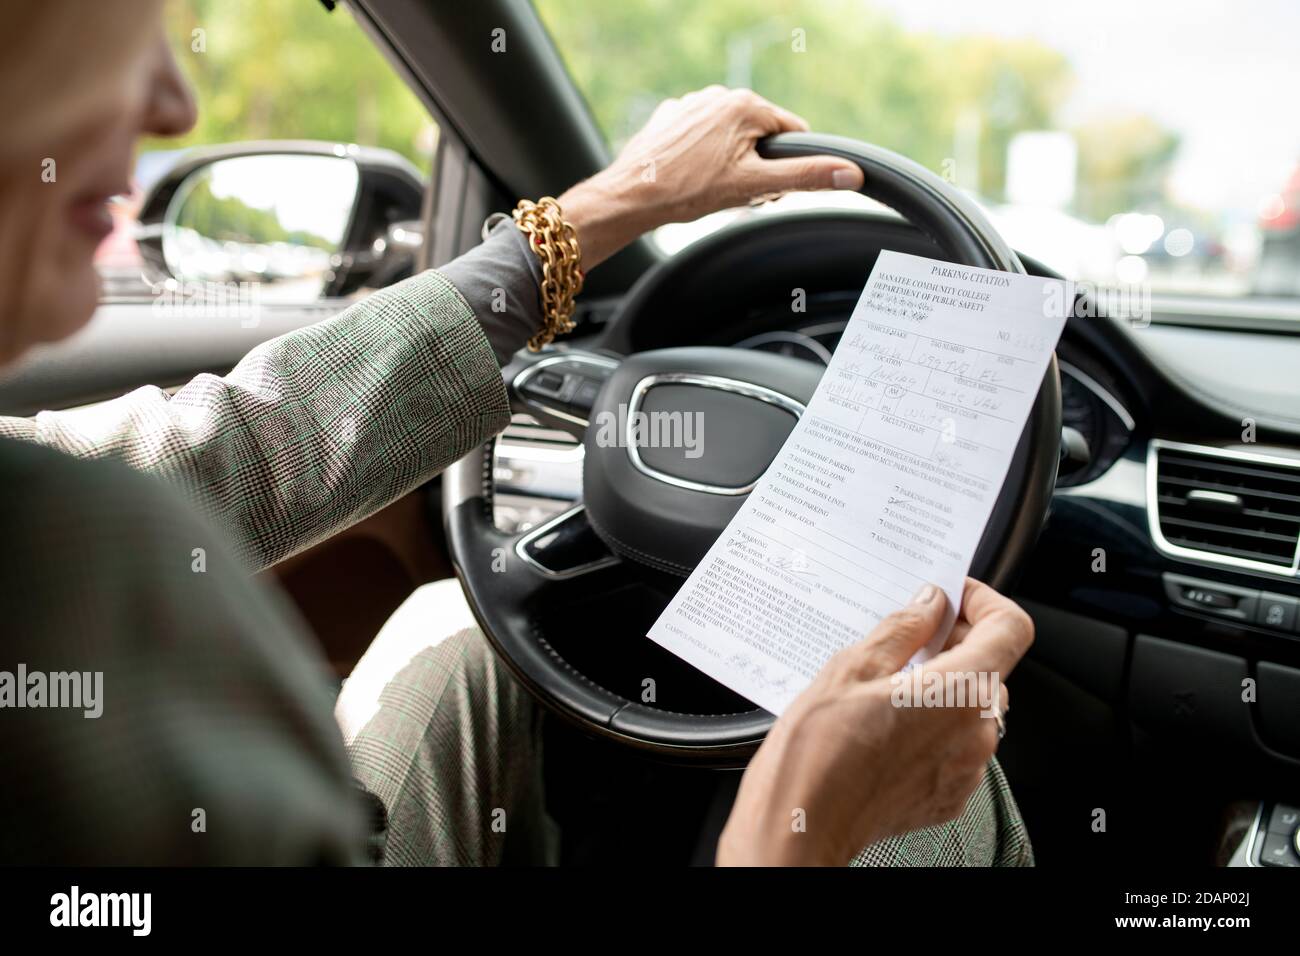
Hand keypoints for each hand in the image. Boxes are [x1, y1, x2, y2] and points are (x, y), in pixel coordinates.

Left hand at [558, 86, 863, 269]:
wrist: (632, 196)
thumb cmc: (688, 192)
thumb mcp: (755, 187)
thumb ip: (805, 176)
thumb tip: (849, 173)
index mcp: (746, 105)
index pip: (793, 131)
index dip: (788, 165)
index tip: (768, 188)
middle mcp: (719, 95)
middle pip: (761, 134)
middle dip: (757, 165)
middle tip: (734, 193)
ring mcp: (692, 104)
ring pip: (731, 136)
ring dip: (731, 162)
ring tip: (708, 187)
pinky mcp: (671, 117)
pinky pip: (702, 137)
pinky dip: (702, 157)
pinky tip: (689, 177)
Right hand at [715, 579, 1033, 866]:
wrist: (799, 823)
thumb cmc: (818, 753)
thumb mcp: (852, 666)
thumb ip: (903, 628)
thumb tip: (929, 604)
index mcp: (959, 692)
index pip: (1010, 628)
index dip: (985, 602)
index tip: (955, 596)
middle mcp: (975, 733)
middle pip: (991, 668)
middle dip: (955, 644)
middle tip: (909, 637)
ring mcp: (966, 769)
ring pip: (972, 708)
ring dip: (943, 687)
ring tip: (888, 684)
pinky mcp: (949, 794)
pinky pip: (957, 746)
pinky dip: (934, 726)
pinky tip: (888, 722)